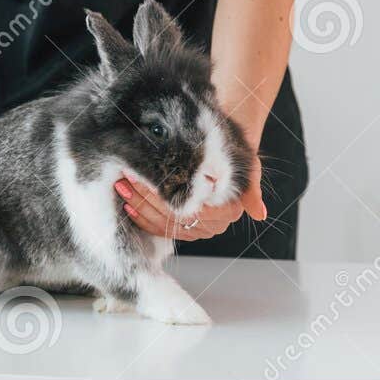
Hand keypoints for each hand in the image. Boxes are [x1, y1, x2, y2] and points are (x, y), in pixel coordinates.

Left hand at [115, 156, 265, 241]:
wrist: (224, 150)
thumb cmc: (233, 153)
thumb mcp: (248, 166)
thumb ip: (251, 189)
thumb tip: (259, 214)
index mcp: (227, 212)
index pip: (188, 210)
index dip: (161, 197)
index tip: (141, 177)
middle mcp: (212, 226)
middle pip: (172, 218)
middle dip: (145, 198)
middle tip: (124, 179)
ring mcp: (196, 229)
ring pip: (163, 224)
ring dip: (139, 206)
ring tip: (120, 185)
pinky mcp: (182, 227)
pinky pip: (159, 228)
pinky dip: (141, 216)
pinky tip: (126, 201)